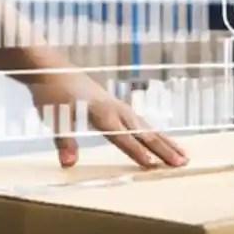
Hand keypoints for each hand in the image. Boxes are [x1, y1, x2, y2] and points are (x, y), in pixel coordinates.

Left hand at [30, 73, 188, 168]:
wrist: (50, 68)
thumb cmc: (51, 93)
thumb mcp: (54, 118)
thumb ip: (65, 142)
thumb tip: (68, 164)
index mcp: (101, 113)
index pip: (123, 137)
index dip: (137, 152)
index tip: (154, 166)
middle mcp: (114, 109)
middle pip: (143, 132)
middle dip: (163, 148)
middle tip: (182, 163)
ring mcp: (117, 106)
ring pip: (147, 127)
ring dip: (165, 141)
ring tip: (183, 156)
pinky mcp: (115, 104)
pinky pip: (140, 121)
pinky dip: (154, 132)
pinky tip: (161, 139)